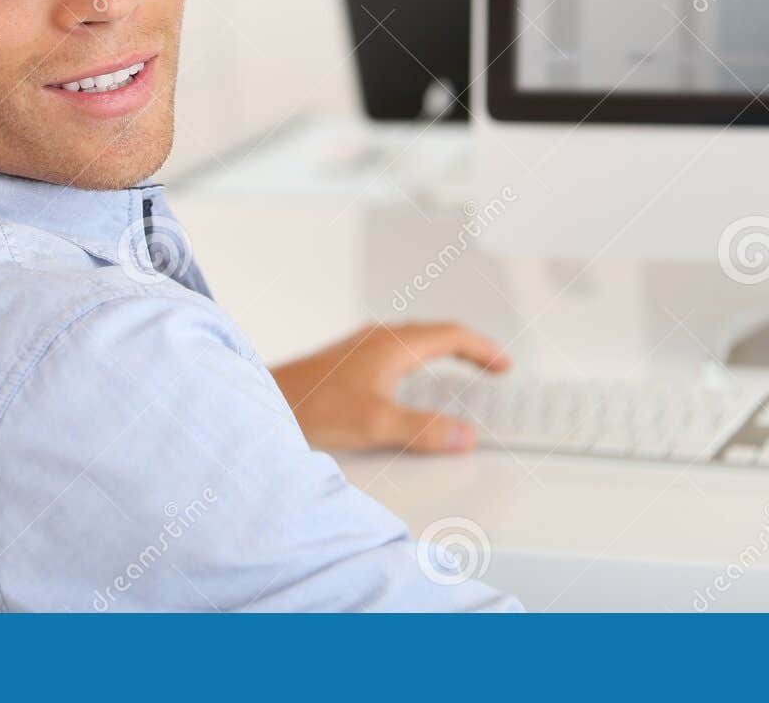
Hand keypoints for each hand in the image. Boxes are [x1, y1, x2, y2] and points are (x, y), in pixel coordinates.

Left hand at [270, 321, 509, 453]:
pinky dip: (421, 359)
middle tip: (492, 367)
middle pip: (437, 333)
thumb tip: (466, 436)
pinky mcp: (349, 360)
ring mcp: (362, 346)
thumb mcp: (376, 424)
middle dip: (469, 348)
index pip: (452, 335)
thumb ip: (424, 431)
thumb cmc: (312, 407)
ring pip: (415, 340)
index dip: (483, 349)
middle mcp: (379, 338)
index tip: (504, 367)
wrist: (264, 402)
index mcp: (393, 345)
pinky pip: (397, 350)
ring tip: (463, 369)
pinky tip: (412, 381)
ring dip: (445, 351)